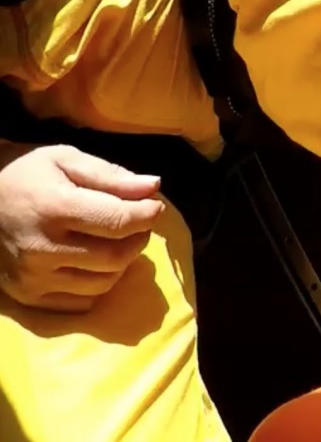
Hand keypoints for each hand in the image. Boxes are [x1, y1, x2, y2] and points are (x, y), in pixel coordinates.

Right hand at [0, 143, 165, 311]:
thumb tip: (153, 187)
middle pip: (117, 256)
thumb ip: (111, 175)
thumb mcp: (66, 159)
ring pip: (104, 282)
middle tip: (138, 223)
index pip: (119, 222)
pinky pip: (83, 300)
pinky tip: (92, 261)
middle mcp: (42, 249)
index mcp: (54, 209)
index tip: (155, 206)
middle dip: (139, 238)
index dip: (147, 214)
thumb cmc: (26, 175)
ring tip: (116, 240)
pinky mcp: (29, 297)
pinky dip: (98, 282)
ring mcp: (33, 278)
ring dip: (121, 262)